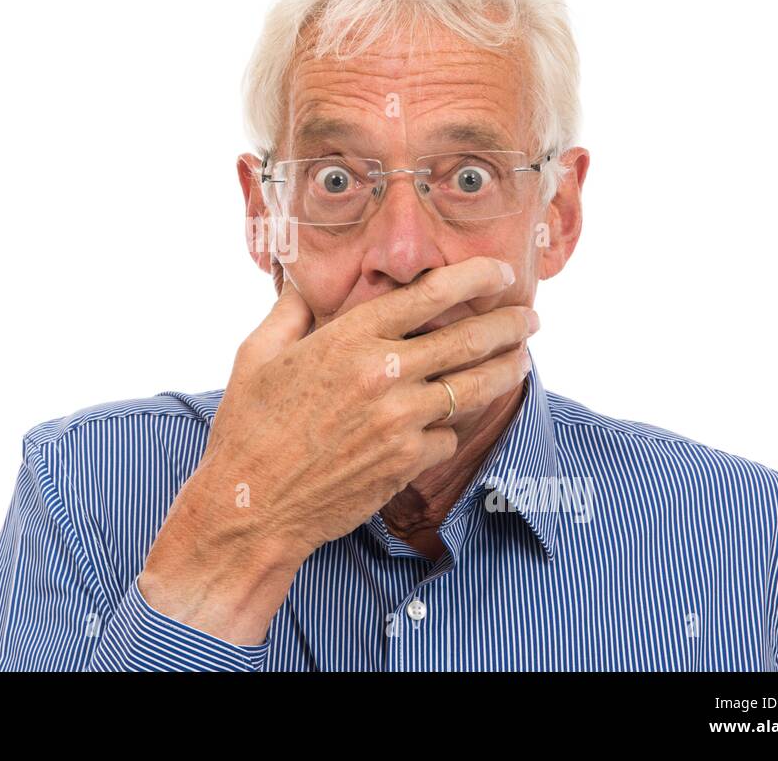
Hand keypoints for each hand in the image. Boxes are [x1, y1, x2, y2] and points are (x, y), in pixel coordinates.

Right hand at [138, 256, 535, 644]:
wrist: (252, 506)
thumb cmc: (248, 428)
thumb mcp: (255, 355)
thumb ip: (288, 312)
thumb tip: (302, 283)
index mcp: (349, 338)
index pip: (430, 293)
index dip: (475, 277)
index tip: (499, 272)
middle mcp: (383, 374)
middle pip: (469, 338)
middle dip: (510, 324)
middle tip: (529, 318)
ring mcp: (400, 420)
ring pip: (474, 388)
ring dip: (506, 369)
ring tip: (521, 360)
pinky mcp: (407, 461)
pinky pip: (447, 436)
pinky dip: (447, 428)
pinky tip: (445, 424)